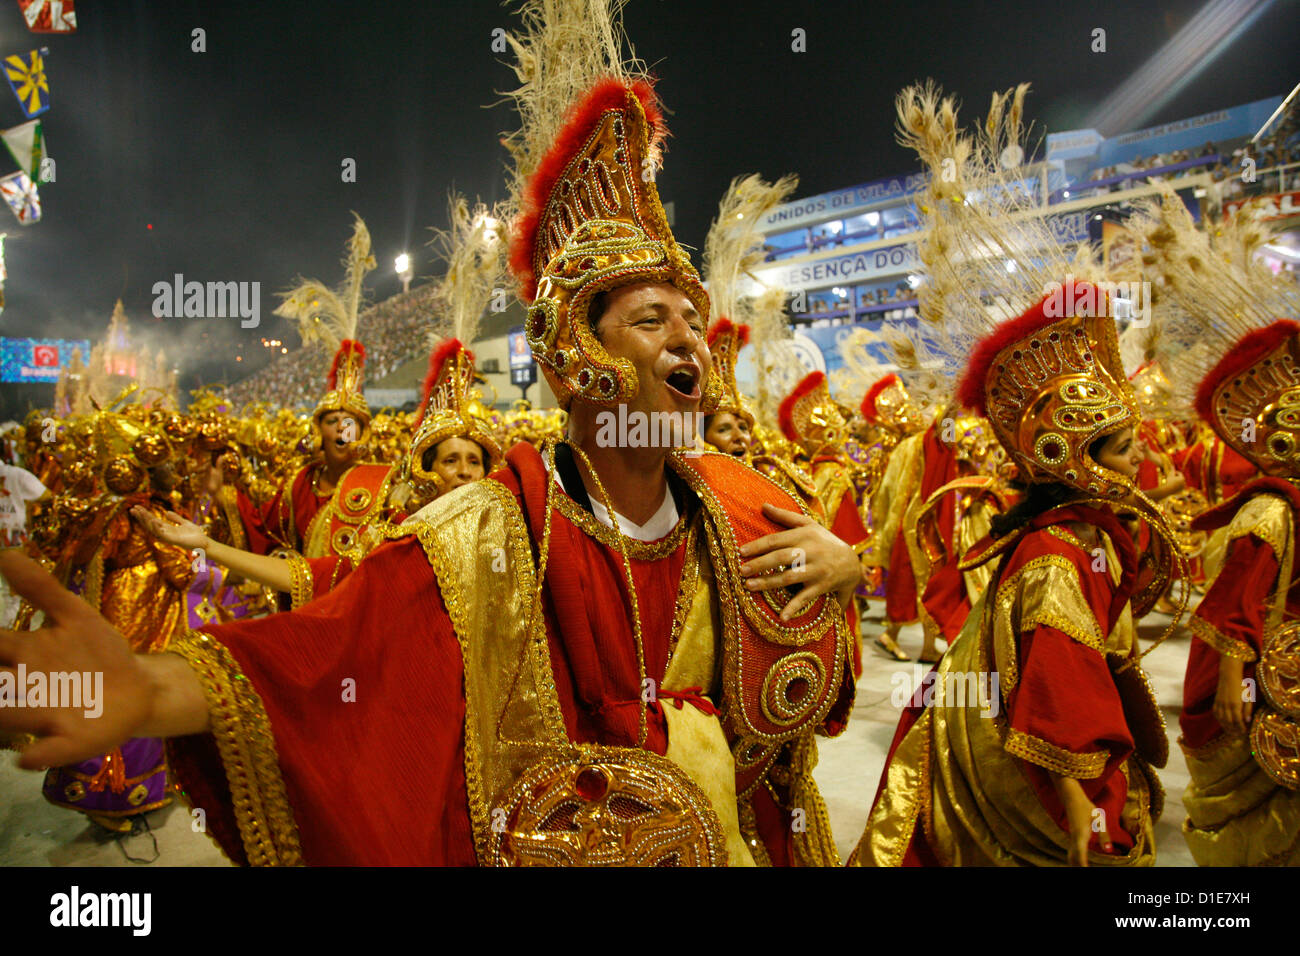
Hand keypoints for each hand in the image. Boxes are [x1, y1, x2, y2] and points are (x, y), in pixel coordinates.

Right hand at [0, 550, 151, 768]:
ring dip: (2, 717)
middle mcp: (27, 687)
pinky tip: (28, 755)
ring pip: (9, 719)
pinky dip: (37, 754)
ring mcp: (47, 715)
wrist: (138, 687)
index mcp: (25, 654)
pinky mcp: (72, 740)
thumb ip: (40, 587)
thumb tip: (4, 553)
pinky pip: (48, 752)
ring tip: (1, 713)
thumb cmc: (97, 652)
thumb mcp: (75, 614)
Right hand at [131, 506, 209, 551]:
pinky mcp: (173, 540)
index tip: (137, 507)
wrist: (204, 543)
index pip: (153, 520)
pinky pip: (162, 534)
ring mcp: (168, 537)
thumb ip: (175, 518)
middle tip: (132, 509)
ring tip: (138, 512)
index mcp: (167, 528)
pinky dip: (157, 527)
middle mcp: (165, 533)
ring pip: (153, 529)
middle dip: (141, 517)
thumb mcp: (184, 522)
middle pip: (149, 524)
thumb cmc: (195, 534)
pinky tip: (153, 520)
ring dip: (145, 521)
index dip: (145, 514)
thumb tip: (166, 512)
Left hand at [737, 503, 862, 621]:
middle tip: (741, 571)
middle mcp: (810, 552)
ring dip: (768, 583)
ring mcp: (816, 570)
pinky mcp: (822, 587)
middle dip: (759, 564)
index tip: (741, 552)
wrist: (851, 562)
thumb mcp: (808, 525)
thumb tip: (763, 505)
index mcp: (804, 535)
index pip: (777, 540)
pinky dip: (794, 608)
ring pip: (789, 577)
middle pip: (781, 558)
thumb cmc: (824, 541)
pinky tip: (781, 617)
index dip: (758, 546)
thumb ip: (785, 516)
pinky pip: (806, 598)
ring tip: (749, 586)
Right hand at [1053, 774, 1117, 866]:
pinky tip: (1079, 864)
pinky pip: (1073, 852)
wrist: (1072, 797)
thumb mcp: (1099, 819)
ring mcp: (1072, 837)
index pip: (1080, 852)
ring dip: (1076, 864)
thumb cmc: (1086, 807)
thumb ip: (1104, 836)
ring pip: (1072, 855)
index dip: (1082, 863)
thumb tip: (1108, 851)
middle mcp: (1074, 838)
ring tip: (1084, 868)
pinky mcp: (1073, 837)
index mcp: (1080, 834)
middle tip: (1086, 872)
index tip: (1085, 870)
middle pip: (1074, 857)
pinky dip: (1075, 860)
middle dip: (1078, 866)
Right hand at [1213, 656, 1252, 735]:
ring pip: (1221, 720)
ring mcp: (1219, 704)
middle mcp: (1226, 706)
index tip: (1245, 732)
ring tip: (1231, 732)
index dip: (1241, 728)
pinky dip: (1219, 720)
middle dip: (1234, 730)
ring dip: (1226, 727)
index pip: (1238, 721)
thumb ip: (1248, 709)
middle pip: (1229, 723)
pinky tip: (1223, 723)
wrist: (1228, 676)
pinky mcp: (1216, 702)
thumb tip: (1247, 721)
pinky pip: (1216, 714)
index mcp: (1235, 705)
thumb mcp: (1248, 697)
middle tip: (1238, 735)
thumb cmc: (1242, 686)